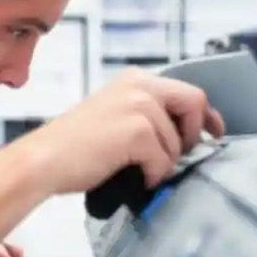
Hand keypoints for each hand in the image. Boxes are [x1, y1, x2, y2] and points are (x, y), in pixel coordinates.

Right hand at [17, 68, 224, 193]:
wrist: (44, 160)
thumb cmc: (73, 147)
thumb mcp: (114, 117)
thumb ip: (147, 117)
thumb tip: (183, 137)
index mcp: (135, 80)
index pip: (188, 91)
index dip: (206, 115)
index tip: (212, 133)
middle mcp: (140, 85)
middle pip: (195, 104)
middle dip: (191, 136)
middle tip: (177, 158)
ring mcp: (140, 106)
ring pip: (177, 142)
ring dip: (162, 164)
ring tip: (136, 170)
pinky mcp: (138, 130)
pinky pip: (164, 161)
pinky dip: (152, 175)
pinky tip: (133, 177)